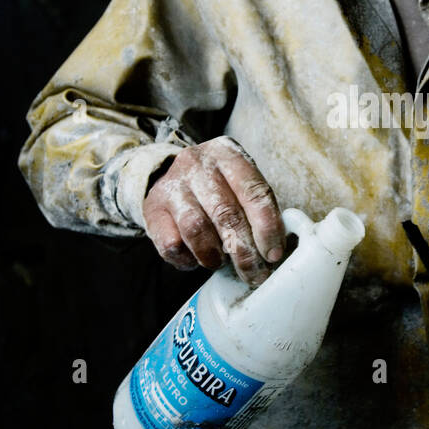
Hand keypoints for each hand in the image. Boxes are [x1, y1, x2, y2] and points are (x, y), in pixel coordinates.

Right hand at [142, 136, 285, 286]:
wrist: (168, 179)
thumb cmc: (216, 187)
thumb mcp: (238, 184)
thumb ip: (257, 208)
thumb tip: (277, 250)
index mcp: (227, 153)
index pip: (254, 191)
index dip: (268, 227)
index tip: (274, 254)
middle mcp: (197, 163)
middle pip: (226, 213)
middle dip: (245, 251)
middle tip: (255, 275)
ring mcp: (171, 184)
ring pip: (197, 229)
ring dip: (214, 255)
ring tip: (221, 263)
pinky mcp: (152, 208)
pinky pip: (172, 244)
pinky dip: (188, 259)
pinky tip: (196, 258)